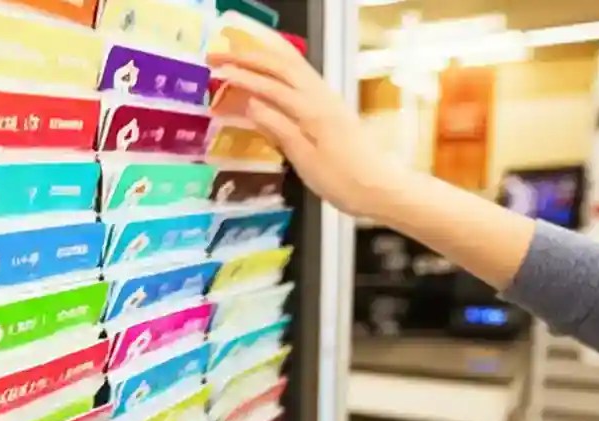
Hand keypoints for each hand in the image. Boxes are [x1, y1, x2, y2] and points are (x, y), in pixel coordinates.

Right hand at [207, 43, 406, 216]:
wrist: (383, 187)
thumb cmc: (345, 182)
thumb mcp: (306, 161)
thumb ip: (278, 128)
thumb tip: (251, 104)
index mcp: (311, 111)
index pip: (268, 85)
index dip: (240, 76)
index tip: (215, 71)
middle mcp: (321, 97)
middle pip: (280, 64)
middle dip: (247, 57)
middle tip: (218, 55)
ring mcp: (328, 98)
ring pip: (293, 64)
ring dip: (264, 56)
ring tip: (239, 54)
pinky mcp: (332, 105)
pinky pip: (302, 74)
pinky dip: (281, 64)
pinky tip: (273, 68)